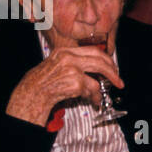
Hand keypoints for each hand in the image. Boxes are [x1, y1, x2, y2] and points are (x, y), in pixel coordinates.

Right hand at [5, 46, 124, 125]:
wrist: (33, 92)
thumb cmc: (44, 81)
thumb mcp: (58, 64)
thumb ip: (75, 63)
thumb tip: (97, 70)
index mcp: (66, 51)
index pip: (93, 50)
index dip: (106, 59)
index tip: (112, 66)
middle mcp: (69, 57)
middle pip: (100, 60)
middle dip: (112, 71)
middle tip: (118, 80)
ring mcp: (73, 69)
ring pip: (98, 75)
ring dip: (104, 87)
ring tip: (101, 96)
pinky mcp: (75, 82)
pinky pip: (91, 90)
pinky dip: (93, 97)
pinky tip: (91, 101)